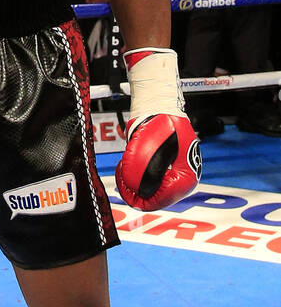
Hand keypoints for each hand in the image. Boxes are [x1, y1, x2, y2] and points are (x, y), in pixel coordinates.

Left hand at [115, 48, 200, 210]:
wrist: (158, 105)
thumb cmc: (158, 123)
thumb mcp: (147, 151)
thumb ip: (142, 173)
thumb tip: (136, 191)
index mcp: (185, 179)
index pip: (159, 201)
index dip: (138, 198)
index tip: (123, 188)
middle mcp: (182, 180)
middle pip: (155, 197)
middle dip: (135, 189)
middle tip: (121, 177)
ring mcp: (175, 173)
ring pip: (150, 188)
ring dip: (135, 181)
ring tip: (123, 168)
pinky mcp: (166, 166)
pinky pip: (149, 178)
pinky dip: (137, 174)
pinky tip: (128, 164)